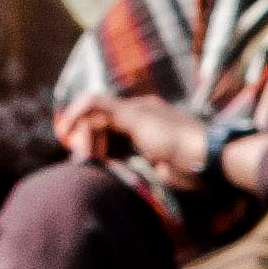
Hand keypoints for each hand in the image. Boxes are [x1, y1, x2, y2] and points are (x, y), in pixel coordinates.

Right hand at [86, 95, 214, 185]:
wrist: (204, 162)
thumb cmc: (171, 137)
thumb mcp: (137, 118)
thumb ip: (108, 109)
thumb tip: (83, 102)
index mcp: (134, 107)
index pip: (96, 105)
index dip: (77, 115)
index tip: (63, 132)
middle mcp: (136, 120)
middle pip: (100, 124)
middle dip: (85, 135)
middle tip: (80, 154)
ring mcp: (141, 140)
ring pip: (107, 141)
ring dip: (94, 148)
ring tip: (87, 162)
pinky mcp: (147, 160)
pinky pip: (119, 157)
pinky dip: (106, 159)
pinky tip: (101, 167)